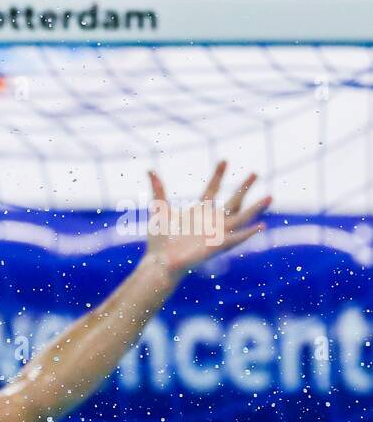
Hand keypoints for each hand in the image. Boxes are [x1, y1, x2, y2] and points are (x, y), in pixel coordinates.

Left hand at [145, 161, 270, 277]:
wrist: (159, 262)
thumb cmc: (159, 240)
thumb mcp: (160, 210)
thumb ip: (158, 190)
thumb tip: (150, 170)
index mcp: (199, 212)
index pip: (213, 189)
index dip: (218, 175)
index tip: (224, 160)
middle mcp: (211, 221)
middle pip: (233, 201)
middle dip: (244, 187)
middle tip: (256, 172)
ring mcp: (216, 233)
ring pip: (241, 218)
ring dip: (256, 208)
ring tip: (270, 196)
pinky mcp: (217, 246)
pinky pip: (237, 239)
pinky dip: (248, 233)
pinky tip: (262, 226)